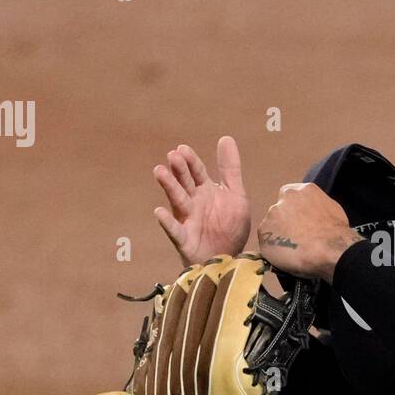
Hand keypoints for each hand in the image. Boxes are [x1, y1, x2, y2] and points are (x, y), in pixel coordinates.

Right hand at [153, 136, 250, 265]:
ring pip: (177, 201)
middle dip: (179, 170)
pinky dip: (167, 222)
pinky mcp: (185, 239)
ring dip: (169, 186)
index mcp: (205, 191)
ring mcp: (187, 220)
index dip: (191, 161)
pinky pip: (175, 230)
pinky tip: (159, 212)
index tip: (183, 148)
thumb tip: (225, 138)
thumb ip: (230, 169)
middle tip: (173, 156)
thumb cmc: (229, 226)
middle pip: (185, 183)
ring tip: (159, 171)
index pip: (197, 172)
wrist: (231, 257)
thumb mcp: (236, 194)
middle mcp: (194, 203)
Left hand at [257, 183, 361, 282]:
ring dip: (278, 234)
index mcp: (302, 190)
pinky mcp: (263, 232)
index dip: (293, 209)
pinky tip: (286, 255)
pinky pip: (266, 240)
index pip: (290, 194)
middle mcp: (284, 198)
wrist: (330, 249)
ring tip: (292, 248)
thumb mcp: (331, 209)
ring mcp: (271, 214)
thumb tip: (311, 214)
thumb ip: (315, 206)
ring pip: (272, 225)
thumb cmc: (336, 232)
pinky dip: (273, 247)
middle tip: (295, 236)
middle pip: (279, 209)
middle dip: (285, 221)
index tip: (298, 220)